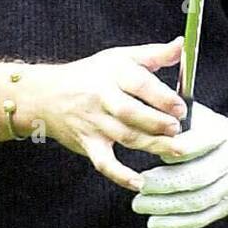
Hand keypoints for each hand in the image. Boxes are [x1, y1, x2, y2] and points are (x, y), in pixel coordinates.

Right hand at [29, 35, 188, 191]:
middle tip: (178, 128)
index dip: (161, 96)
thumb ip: (154, 54)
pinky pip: (104, 163)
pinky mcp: (88, 144)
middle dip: (157, 122)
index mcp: (113, 72)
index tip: (181, 106)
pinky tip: (139, 182)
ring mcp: (94, 122)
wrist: (45, 95)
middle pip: (130, 112)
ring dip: (151, 145)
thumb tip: (182, 45)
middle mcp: (102, 97)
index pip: (138, 83)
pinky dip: (120, 175)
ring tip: (175, 149)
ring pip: (124, 136)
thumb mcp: (119, 57)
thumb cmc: (89, 75)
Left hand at [130, 101, 227, 227]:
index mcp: (221, 133)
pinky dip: (177, 223)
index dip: (174, 150)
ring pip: (199, 201)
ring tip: (140, 204)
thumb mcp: (192, 115)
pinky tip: (155, 223)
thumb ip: (170, 119)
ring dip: (166, 206)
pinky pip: (202, 218)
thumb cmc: (204, 129)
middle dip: (164, 184)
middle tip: (140, 185)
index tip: (153, 151)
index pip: (197, 143)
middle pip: (197, 176)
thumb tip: (143, 123)